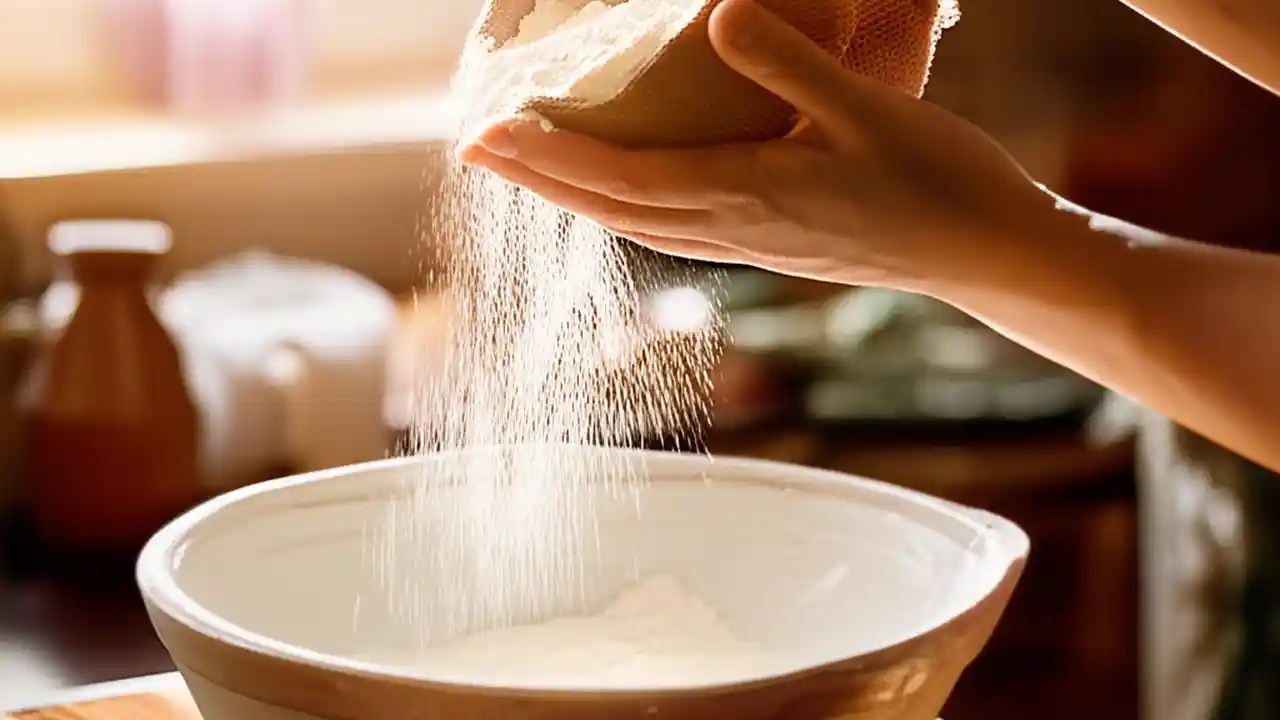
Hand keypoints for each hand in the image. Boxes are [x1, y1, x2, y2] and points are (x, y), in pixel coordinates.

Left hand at [461, 0, 1057, 293]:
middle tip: (474, 149)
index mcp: (746, 194)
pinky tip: (622, 196)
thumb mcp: (867, 108)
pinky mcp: (768, 246)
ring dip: (574, 198)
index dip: (546, 158)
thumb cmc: (936, 180)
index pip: (618, 178)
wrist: (983, 253)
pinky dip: (626, 210)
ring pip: (635, 224)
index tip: (485, 136)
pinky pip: (671, 229)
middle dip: (537, 180)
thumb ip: (790, 63)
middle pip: (608, 208)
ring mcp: (749, 244)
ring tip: (532, 169)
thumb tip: (719, 17)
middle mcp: (732, 229)